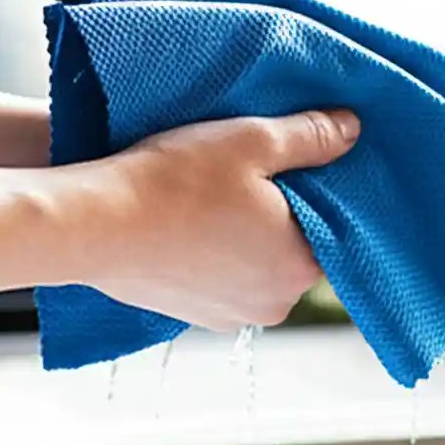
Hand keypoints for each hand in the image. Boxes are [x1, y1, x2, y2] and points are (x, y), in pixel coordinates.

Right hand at [49, 110, 359, 330]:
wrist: (92, 224)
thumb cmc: (174, 182)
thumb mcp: (253, 140)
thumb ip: (312, 135)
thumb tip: (352, 130)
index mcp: (301, 267)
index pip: (334, 226)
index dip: (316, 189)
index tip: (291, 161)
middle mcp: (274, 304)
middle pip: (295, 247)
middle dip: (280, 211)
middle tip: (249, 170)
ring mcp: (230, 315)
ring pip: (255, 262)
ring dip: (243, 231)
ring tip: (212, 191)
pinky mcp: (191, 314)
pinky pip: (218, 275)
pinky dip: (211, 249)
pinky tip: (188, 217)